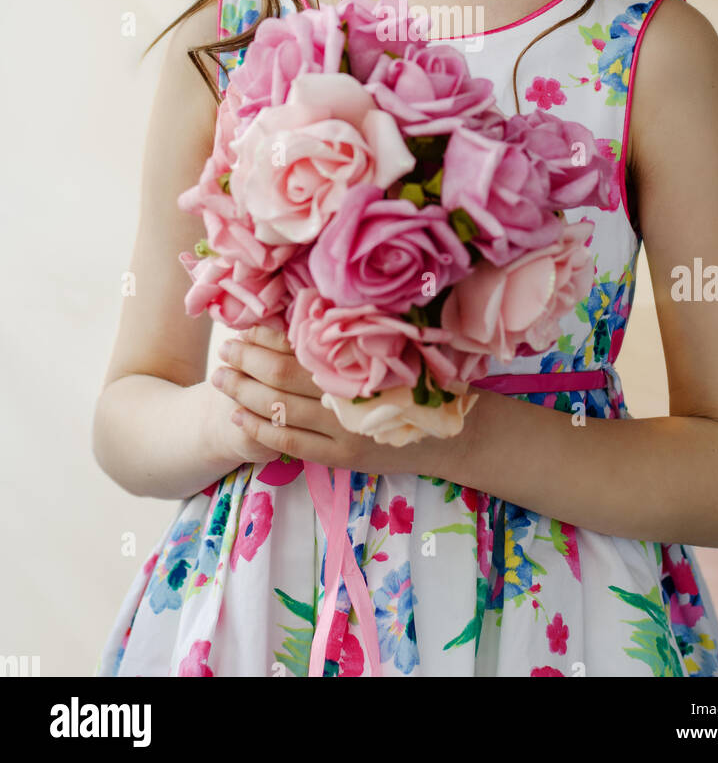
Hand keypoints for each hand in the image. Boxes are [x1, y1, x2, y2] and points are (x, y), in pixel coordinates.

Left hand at [208, 323, 462, 476]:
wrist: (451, 433)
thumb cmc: (419, 382)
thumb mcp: (392, 349)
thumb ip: (352, 335)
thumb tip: (306, 307)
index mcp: (358, 358)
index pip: (300, 342)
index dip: (267, 334)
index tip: (243, 326)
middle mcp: (348, 391)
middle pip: (281, 373)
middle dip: (246, 360)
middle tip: (223, 350)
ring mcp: (343, 427)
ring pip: (280, 408)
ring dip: (244, 392)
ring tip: (220, 379)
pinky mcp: (342, 455)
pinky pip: (290, 442)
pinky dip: (260, 429)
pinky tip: (238, 417)